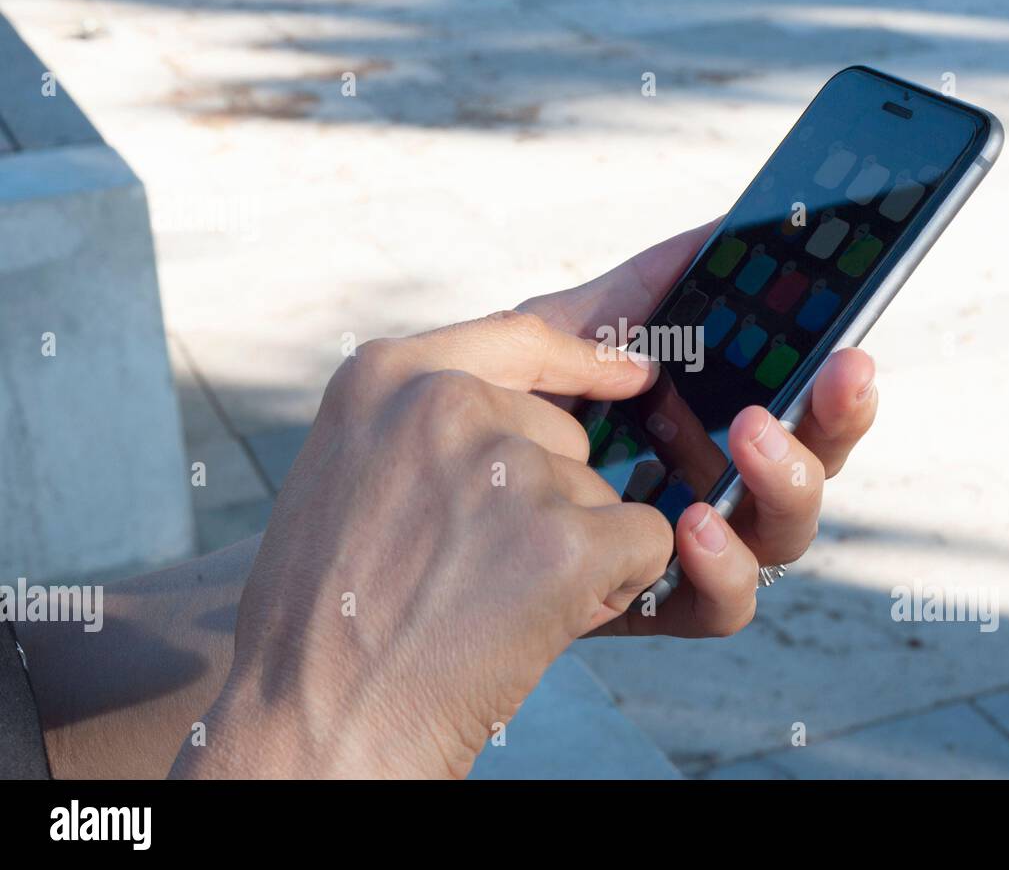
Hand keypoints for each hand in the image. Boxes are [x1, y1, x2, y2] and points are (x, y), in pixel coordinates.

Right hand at [171, 313, 673, 777]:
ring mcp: (506, 469)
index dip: (584, 356)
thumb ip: (423, 423)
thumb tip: (521, 404)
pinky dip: (613, 586)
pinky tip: (535, 620)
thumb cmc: (323, 615)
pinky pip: (643, 540)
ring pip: (597, 492)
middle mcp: (445, 405)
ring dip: (568, 549)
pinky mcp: (563, 540)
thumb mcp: (346, 473)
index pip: (519, 335)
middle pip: (563, 434)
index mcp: (384, 378)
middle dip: (548, 500)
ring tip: (484, 603)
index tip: (633, 370)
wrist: (314, 724)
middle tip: (474, 570)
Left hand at [518, 221, 879, 637]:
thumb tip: (718, 229)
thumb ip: (633, 293)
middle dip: (836, 420)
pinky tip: (695, 526)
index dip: (838, 384)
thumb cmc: (490, 420)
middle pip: (814, 466)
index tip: (848, 350)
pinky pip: (721, 605)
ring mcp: (690, 550)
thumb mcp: (557, 340)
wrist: (406, 506)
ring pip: (785, 535)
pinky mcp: (653, 603)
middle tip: (839, 372)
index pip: (800, 405)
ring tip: (752, 433)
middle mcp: (716, 485)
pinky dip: (724, 568)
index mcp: (709, 421)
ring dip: (785, 481)